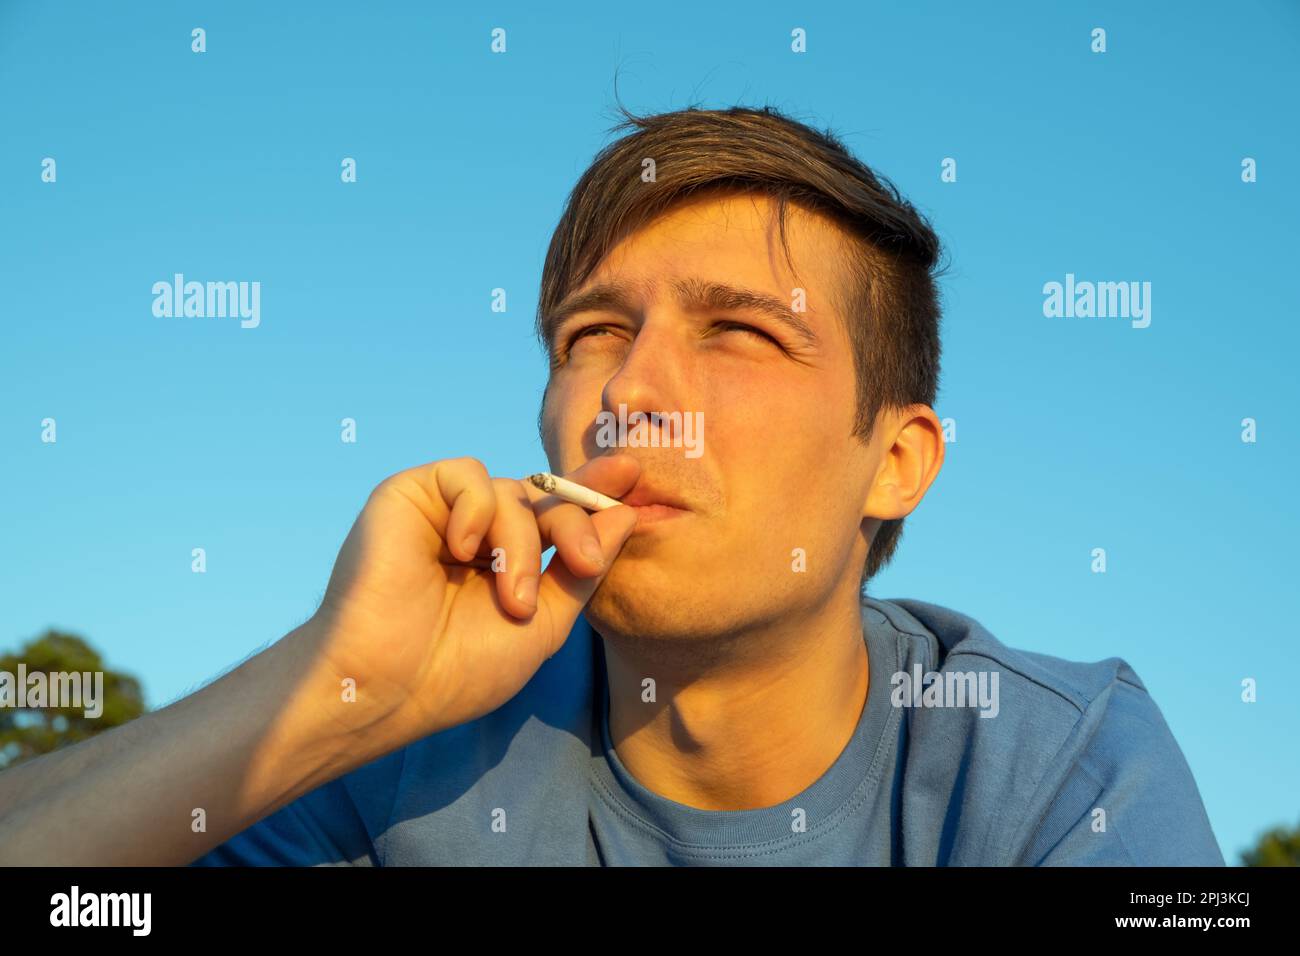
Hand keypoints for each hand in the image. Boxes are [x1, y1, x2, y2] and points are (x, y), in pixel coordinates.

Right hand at [304, 453, 640, 745]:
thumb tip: (627, 514)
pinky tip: (459, 552)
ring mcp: (444, 514)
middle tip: (585, 560)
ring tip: (511, 599)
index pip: (558, 516)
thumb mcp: (546, 624)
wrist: (387, 685)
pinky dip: (477, 510)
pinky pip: (467, 473)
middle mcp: (478, 533)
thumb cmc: (459, 671)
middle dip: (575, 521)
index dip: (594, 494)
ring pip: (512, 489)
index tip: (633, 473)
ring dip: (521, 543)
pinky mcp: (410, 495)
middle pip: (545, 496)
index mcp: (506, 562)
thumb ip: (583, 568)